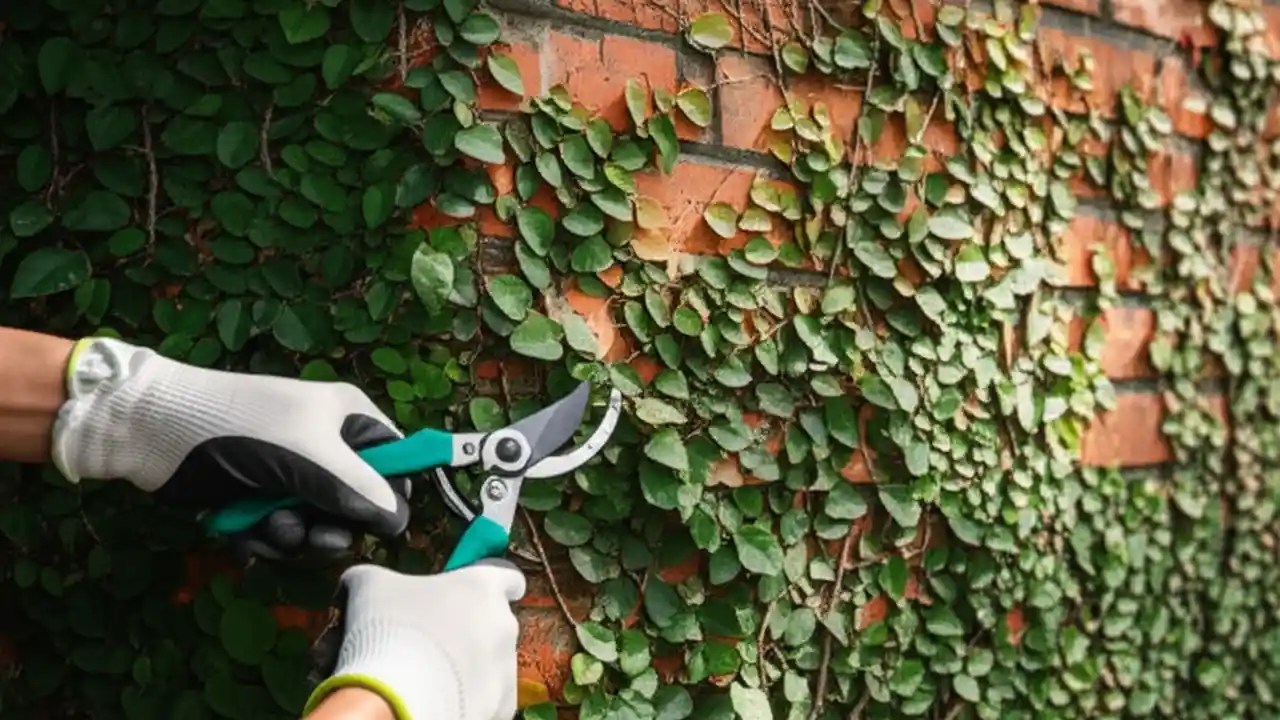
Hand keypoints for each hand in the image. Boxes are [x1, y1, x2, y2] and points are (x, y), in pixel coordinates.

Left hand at [50, 337, 409, 559]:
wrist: (152, 431)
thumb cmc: (240, 427)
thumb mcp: (309, 455)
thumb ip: (359, 490)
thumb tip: (400, 522)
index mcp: (347, 419)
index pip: (395, 462)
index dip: (387, 496)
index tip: (369, 522)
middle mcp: (325, 447)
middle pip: (356, 505)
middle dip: (332, 527)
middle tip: (314, 538)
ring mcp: (290, 475)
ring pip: (317, 526)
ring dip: (294, 538)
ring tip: (268, 529)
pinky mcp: (259, 500)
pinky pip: (282, 533)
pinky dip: (265, 541)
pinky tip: (244, 535)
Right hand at [305, 562, 526, 719]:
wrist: (398, 698)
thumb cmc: (390, 629)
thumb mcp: (371, 587)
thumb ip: (374, 577)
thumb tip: (357, 579)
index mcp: (484, 587)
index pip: (508, 577)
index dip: (492, 583)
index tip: (471, 593)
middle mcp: (504, 625)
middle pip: (495, 623)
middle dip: (470, 631)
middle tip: (433, 642)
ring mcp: (506, 668)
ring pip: (492, 663)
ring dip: (469, 666)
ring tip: (429, 676)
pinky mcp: (503, 706)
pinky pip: (489, 697)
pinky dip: (469, 699)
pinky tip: (437, 699)